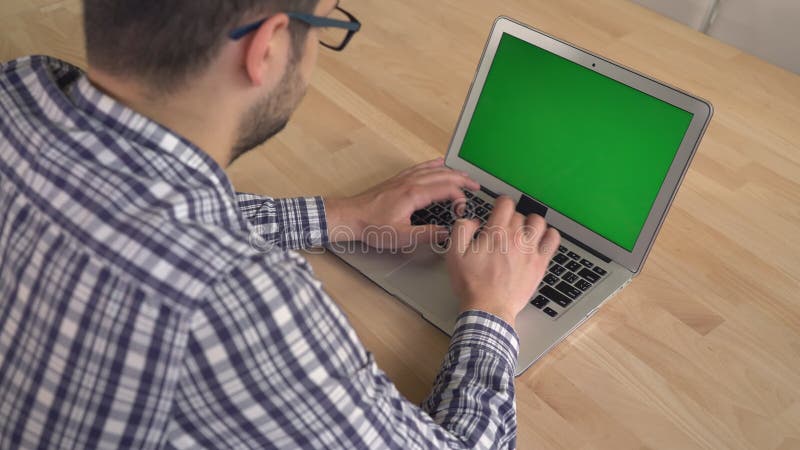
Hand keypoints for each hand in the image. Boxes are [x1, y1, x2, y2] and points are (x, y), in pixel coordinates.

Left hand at [325, 158, 479, 248]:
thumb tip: (447, 232)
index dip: (460, 198)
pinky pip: (421, 167)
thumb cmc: (371, 226)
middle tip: (477, 186)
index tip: (462, 210)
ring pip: (434, 169)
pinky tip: (439, 163)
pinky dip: (435, 164)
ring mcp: (404, 178)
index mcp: (414, 194)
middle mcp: (411, 182)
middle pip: (444, 175)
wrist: (349, 216)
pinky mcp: (398, 179)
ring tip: (465, 176)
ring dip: (452, 171)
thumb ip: (427, 234)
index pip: (447, 189)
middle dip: (463, 180)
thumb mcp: (402, 236)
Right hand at [445, 196, 560, 327]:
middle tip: (505, 227)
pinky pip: (553, 240)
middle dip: (511, 218)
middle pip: (519, 214)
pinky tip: (541, 239)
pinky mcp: (540, 263)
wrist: (488, 308)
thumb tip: (472, 220)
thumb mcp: (454, 254)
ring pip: (538, 221)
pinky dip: (549, 235)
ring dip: (531, 222)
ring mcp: (530, 250)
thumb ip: (461, 229)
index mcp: (495, 233)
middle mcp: (515, 238)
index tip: (499, 207)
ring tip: (524, 230)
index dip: (501, 203)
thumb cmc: (472, 284)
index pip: (505, 203)